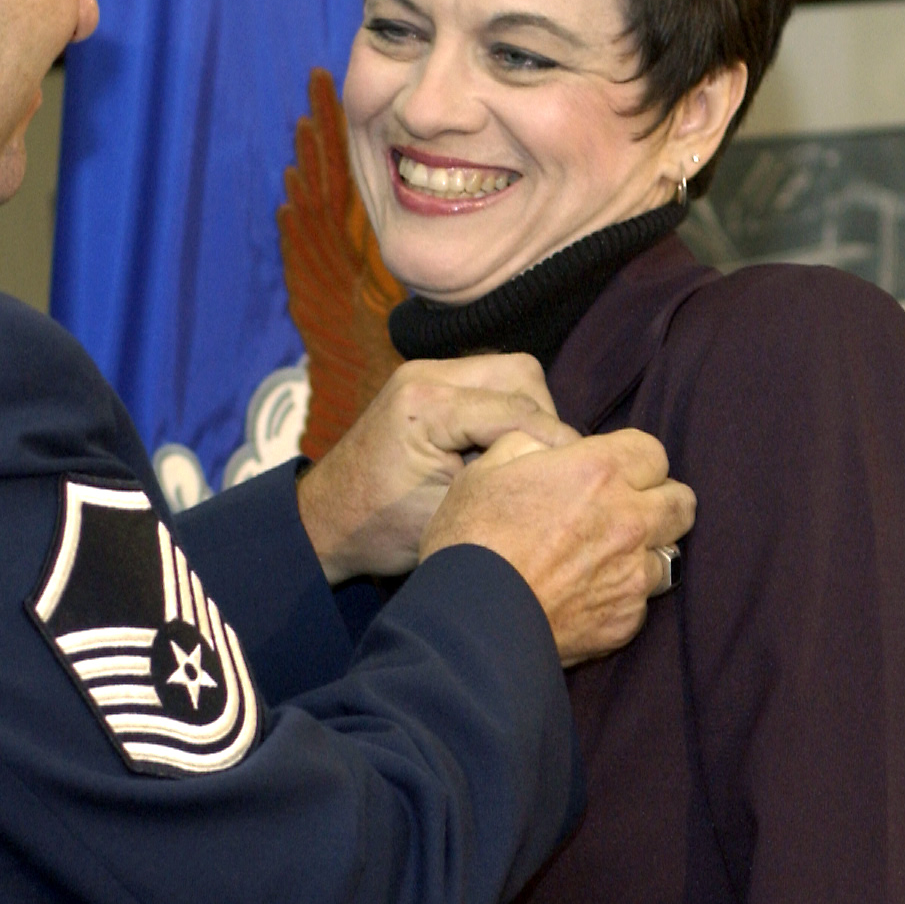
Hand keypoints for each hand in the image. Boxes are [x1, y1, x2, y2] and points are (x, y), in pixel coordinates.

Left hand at [295, 355, 575, 582]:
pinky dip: (507, 411)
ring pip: (510, 373)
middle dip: (543, 419)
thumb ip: (503, 483)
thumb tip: (563, 469)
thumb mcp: (450, 517)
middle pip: (521, 374)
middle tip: (545, 466)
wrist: (325, 522)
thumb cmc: (380, 531)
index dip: (556, 443)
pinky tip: (505, 451)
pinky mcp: (428, 382)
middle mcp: (426, 374)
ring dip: (528, 413)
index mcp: (426, 405)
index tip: (579, 476)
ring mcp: (425, 372)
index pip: (518, 409)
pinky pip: (489, 384)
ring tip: (526, 460)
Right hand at [420, 429, 696, 664]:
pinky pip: (642, 601)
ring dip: (644, 552)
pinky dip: (622, 596)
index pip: (653, 452)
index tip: (608, 472)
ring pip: (669, 554)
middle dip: (657, 501)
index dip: (630, 460)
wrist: (468, 623)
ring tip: (605, 559)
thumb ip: (530, 445)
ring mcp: (633, 575)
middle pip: (681, 502)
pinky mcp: (626, 621)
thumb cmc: (470, 540)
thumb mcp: (485, 470)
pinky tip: (586, 596)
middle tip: (621, 511)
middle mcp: (629, 520)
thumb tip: (554, 450)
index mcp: (597, 472)